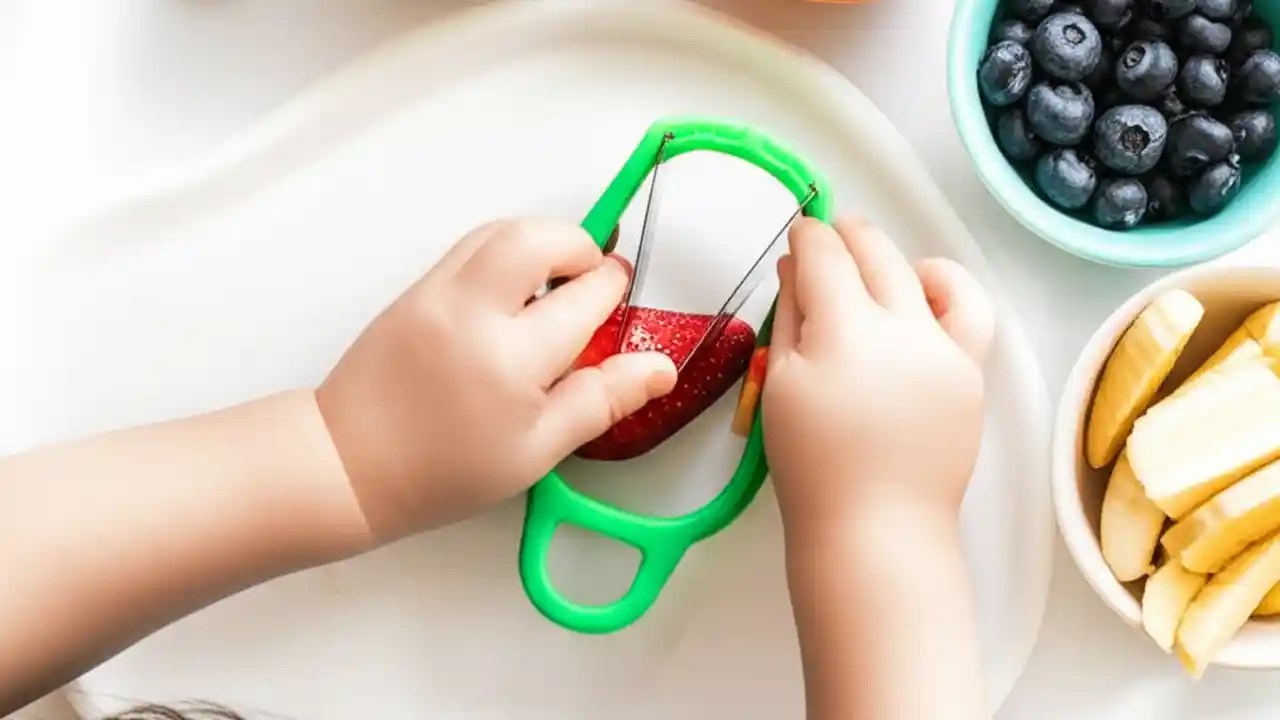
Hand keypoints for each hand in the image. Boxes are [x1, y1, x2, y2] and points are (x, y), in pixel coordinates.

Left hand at [316, 218, 676, 539]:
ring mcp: (437, 292)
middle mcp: (473, 310)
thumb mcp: (537, 450)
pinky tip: (514, 293)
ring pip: (501, 231)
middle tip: (592, 276)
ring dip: (541, 241)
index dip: (613, 290)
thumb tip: (661, 367)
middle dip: (578, 244)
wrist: (348, 464)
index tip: (621, 299)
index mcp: (512, 358)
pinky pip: (471, 248)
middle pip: (538, 237)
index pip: (586, 296)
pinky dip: (504, 252)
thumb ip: (602, 400)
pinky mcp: (415, 289)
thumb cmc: (445, 471)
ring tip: (556, 281)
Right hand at [762, 216, 992, 533]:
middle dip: (847, 235)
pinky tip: (922, 296)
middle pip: (875, 254)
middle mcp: (903, 329)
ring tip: (875, 263)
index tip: (798, 234)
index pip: (825, 256)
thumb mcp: (781, 386)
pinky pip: (969, 312)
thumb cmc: (812, 465)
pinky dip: (946, 291)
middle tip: (828, 235)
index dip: (808, 237)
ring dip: (896, 257)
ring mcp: (945, 350)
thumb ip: (790, 316)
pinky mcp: (970, 374)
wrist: (875, 528)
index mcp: (844, 331)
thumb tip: (795, 266)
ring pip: (925, 274)